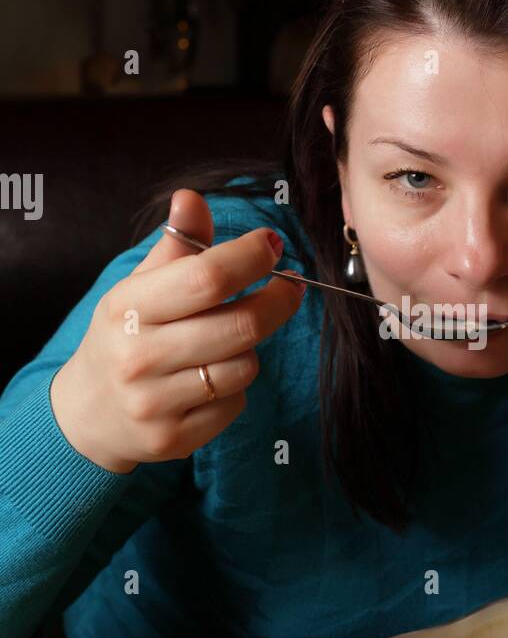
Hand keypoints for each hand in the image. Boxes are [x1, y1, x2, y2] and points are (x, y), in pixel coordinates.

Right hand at [50, 188, 304, 472]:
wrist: (89, 413)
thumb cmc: (125, 337)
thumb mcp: (139, 287)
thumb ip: (175, 247)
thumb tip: (191, 197)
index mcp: (128, 308)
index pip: (207, 277)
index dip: (250, 257)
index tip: (273, 245)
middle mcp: (138, 356)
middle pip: (240, 325)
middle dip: (278, 301)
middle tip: (289, 287)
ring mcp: (154, 402)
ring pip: (243, 367)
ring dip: (249, 350)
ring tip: (230, 341)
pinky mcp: (174, 439)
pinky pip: (235, 404)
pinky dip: (235, 388)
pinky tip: (212, 379)